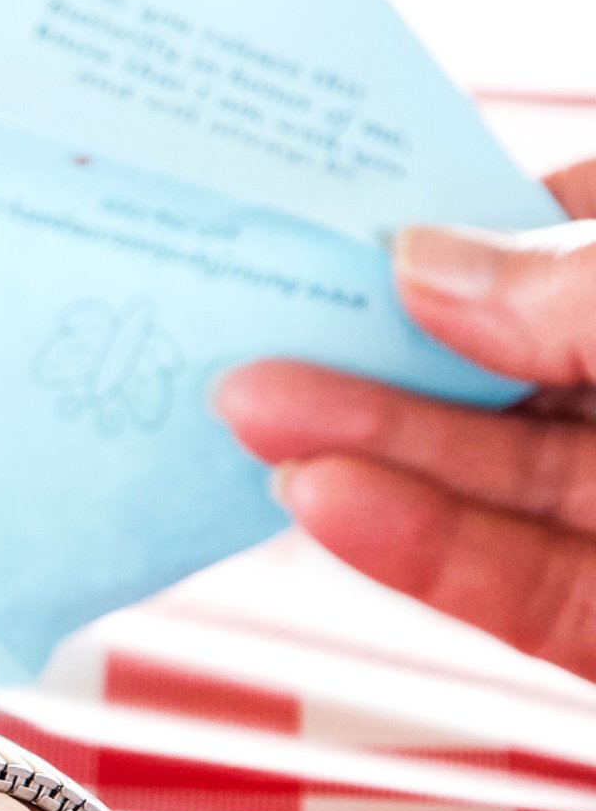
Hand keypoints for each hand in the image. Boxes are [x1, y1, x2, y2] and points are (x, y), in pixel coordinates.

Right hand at [215, 158, 595, 678]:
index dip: (456, 230)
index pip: (560, 240)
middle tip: (247, 329)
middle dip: (367, 353)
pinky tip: (329, 505)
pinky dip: (418, 553)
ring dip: (358, 449)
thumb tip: (425, 259)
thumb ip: (581, 289)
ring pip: (483, 481)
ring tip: (251, 414)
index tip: (347, 224)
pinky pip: (510, 585)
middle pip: (492, 370)